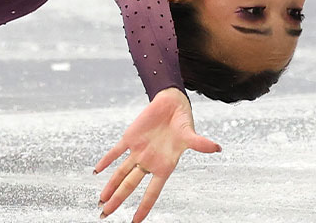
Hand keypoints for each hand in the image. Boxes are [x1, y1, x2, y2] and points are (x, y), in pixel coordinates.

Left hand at [94, 88, 219, 221]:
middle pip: (130, 185)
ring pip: (121, 172)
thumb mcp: (190, 135)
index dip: (143, 206)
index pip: (152, 191)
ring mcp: (138, 151)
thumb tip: (217, 147)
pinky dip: (106, 160)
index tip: (135, 221)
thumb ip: (200, 143)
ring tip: (101, 201)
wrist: (172, 104)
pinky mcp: (130, 138)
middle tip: (105, 214)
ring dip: (110, 185)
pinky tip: (97, 170)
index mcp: (163, 166)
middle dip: (117, 200)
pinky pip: (116, 151)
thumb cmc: (183, 122)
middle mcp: (148, 162)